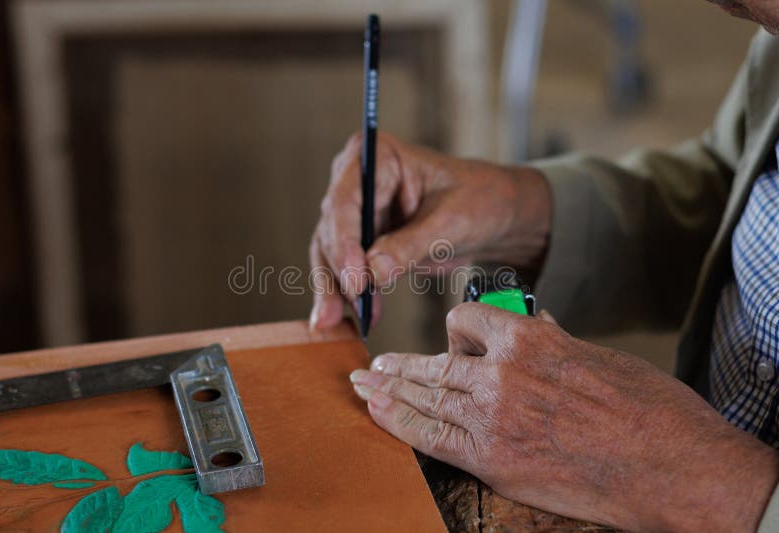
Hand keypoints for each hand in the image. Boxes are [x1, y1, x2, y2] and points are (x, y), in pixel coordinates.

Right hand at [309, 132, 550, 329]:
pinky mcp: (362, 239)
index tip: (355, 280)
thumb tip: (372, 272)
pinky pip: (347, 270)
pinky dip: (351, 295)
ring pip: (331, 255)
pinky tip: (361, 319)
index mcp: (376, 156)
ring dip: (335, 291)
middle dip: (334, 274)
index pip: (346, 202)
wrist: (494, 216)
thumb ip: (410, 246)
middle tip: (334, 314)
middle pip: (331, 230)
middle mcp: (356, 180)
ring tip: (338, 324)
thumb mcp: (451, 222)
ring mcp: (357, 211)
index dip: (345, 244)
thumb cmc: (479, 200)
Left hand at [349, 303, 778, 531]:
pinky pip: (432, 438)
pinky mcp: (494, 461)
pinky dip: (399, 424)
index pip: (464, 320)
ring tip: (365, 386)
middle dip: (400, 366)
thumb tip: (540, 329)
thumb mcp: (598, 356)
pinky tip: (377, 413)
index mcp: (530, 338)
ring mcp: (494, 418)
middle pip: (434, 363)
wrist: (673, 466)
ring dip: (389, 391)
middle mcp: (503, 373)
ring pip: (426, 397)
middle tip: (375, 366)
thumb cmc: (648, 408)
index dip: (453, 330)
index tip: (448, 342)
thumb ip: (555, 343)